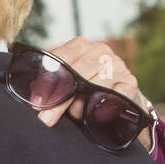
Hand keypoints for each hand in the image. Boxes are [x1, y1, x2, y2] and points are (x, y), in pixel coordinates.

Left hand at [37, 37, 153, 150]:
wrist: (121, 100)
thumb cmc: (88, 91)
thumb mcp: (69, 82)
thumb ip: (52, 83)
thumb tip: (34, 95)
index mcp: (81, 46)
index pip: (60, 60)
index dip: (47, 82)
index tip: (37, 102)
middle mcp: (100, 51)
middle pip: (75, 74)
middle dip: (59, 100)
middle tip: (46, 118)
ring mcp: (117, 65)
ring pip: (93, 86)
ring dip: (80, 107)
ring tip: (74, 118)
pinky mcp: (130, 83)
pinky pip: (114, 97)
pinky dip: (103, 108)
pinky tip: (95, 117)